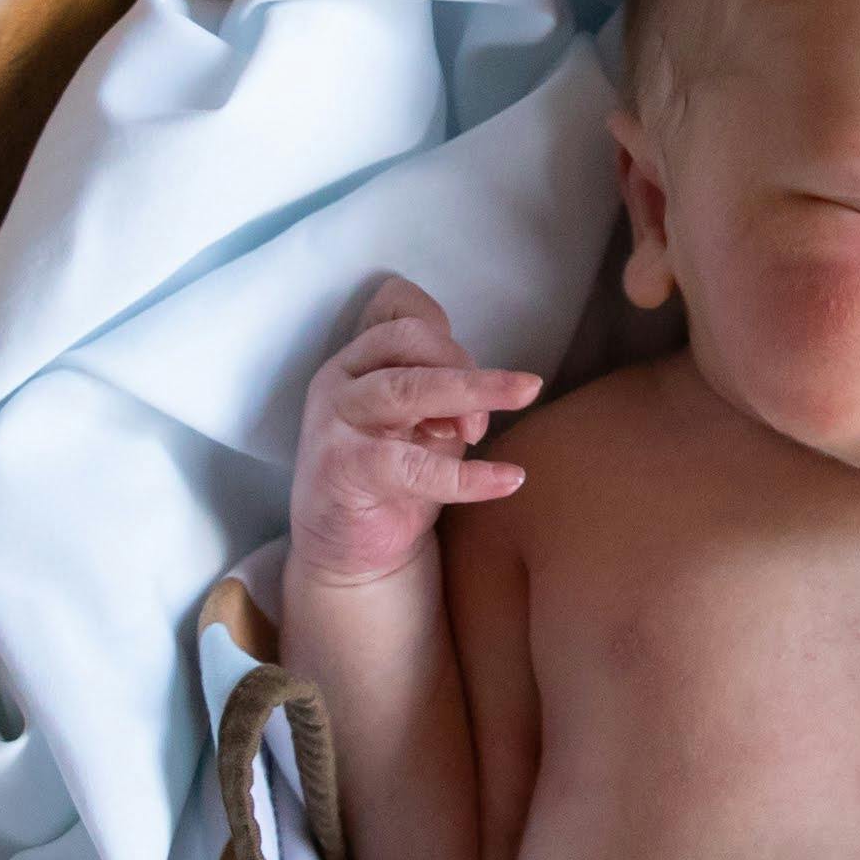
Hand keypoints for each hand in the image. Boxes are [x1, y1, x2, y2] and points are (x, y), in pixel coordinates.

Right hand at [289, 275, 542, 585]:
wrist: (350, 552)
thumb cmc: (394, 479)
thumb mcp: (427, 421)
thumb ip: (450, 393)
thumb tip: (492, 392)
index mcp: (361, 358)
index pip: (398, 306)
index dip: (448, 334)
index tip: (478, 375)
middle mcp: (340, 379)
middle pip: (408, 339)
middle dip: (467, 365)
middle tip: (509, 401)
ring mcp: (334, 422)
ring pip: (406, 389)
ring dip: (472, 392)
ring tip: (524, 396)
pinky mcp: (341, 469)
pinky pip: (410, 465)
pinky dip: (469, 476)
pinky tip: (509, 479)